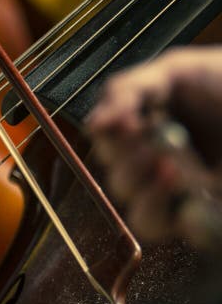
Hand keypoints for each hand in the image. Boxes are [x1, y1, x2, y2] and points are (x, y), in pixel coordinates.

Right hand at [87, 46, 221, 248]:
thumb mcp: (178, 70)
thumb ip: (128, 89)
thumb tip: (93, 122)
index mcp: (147, 132)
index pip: (109, 148)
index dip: (111, 140)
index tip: (126, 122)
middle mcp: (164, 167)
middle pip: (120, 185)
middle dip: (131, 165)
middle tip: (157, 144)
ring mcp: (192, 195)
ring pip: (145, 219)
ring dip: (151, 196)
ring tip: (174, 171)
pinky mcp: (214, 216)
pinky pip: (191, 233)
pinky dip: (191, 221)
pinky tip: (198, 201)